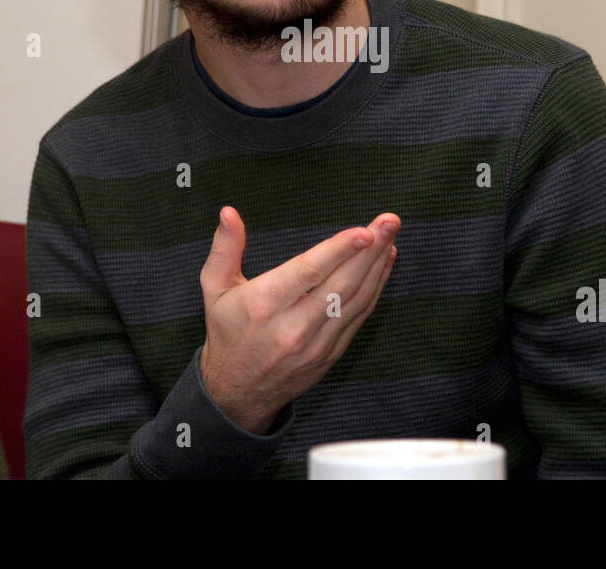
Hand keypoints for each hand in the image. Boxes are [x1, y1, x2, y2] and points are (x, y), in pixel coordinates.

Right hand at [198, 206, 398, 433]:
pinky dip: (375, 288)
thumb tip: (229, 212)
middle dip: (370, 250)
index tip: (364, 231)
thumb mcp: (214, 288)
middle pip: (341, 283)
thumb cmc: (227, 332)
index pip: (308, 272)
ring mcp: (316, 344)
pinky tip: (384, 263)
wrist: (237, 393)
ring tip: (391, 235)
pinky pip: (359, 317)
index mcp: (264, 304)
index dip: (339, 250)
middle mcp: (293, 326)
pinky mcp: (331, 353)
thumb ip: (224, 248)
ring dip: (377, 266)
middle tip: (389, 221)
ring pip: (356, 300)